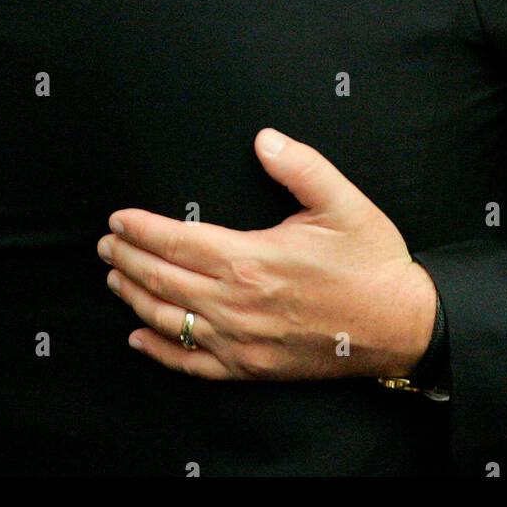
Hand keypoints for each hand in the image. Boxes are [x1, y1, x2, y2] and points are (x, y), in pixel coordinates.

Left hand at [97, 129, 437, 381]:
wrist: (401, 324)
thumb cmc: (372, 263)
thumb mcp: (343, 202)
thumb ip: (300, 165)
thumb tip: (264, 139)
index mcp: (253, 260)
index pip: (179, 242)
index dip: (142, 230)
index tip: (118, 219)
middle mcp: (238, 305)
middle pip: (163, 279)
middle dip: (127, 259)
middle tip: (106, 244)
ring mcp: (242, 342)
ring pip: (169, 320)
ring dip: (135, 296)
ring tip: (115, 277)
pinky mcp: (252, 368)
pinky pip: (192, 364)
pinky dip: (160, 351)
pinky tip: (140, 336)